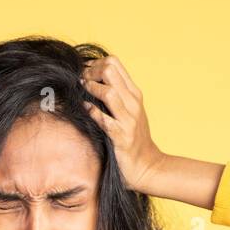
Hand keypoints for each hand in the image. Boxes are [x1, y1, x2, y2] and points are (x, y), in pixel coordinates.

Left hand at [80, 55, 165, 192]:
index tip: (84, 73)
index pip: (114, 63)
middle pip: (110, 70)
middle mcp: (133, 103)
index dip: (94, 63)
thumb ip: (116, 95)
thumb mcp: (129, 111)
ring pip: (108, 92)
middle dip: (90, 72)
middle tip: (80, 80)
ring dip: (91, 89)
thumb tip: (92, 79)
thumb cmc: (134, 138)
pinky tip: (85, 110)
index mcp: (134, 93)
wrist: (148, 166)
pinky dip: (92, 113)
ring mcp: (128, 120)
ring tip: (81, 91)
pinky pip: (104, 120)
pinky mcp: (121, 137)